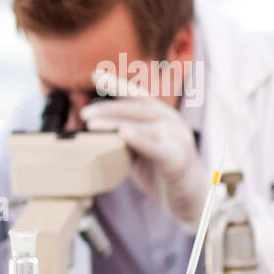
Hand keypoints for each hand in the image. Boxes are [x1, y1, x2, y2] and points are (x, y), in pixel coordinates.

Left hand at [80, 94, 207, 231]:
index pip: (137, 96)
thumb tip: (91, 130)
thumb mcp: (137, 149)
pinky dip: (140, 139)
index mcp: (161, 116)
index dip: (117, 84)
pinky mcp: (178, 158)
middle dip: (109, 108)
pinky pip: (157, 147)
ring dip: (116, 122)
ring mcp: (177, 138)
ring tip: (92, 125)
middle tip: (84, 114)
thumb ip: (121, 137)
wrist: (190, 199)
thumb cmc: (161, 171)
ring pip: (144, 124)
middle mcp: (171, 121)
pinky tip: (123, 133)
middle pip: (137, 107)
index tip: (95, 74)